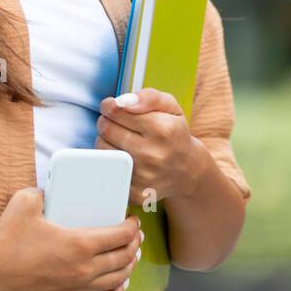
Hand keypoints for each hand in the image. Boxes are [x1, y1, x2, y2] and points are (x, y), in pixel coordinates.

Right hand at [0, 187, 140, 290]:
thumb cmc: (6, 238)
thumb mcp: (25, 201)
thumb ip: (43, 192)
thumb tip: (49, 190)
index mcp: (79, 243)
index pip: (120, 236)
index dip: (132, 227)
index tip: (133, 221)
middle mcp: (84, 269)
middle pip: (123, 257)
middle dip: (134, 245)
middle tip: (134, 236)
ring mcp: (77, 289)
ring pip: (116, 280)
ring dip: (128, 267)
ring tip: (130, 257)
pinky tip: (118, 284)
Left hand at [95, 87, 207, 206]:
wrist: (187, 170)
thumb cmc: (174, 134)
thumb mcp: (170, 107)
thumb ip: (149, 97)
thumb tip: (123, 102)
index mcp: (162, 129)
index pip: (117, 111)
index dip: (110, 106)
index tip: (112, 107)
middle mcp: (153, 155)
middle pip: (107, 129)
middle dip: (107, 122)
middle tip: (115, 123)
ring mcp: (143, 177)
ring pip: (103, 150)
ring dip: (105, 141)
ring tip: (118, 140)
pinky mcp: (134, 193)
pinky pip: (108, 171)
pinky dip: (111, 161)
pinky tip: (122, 157)